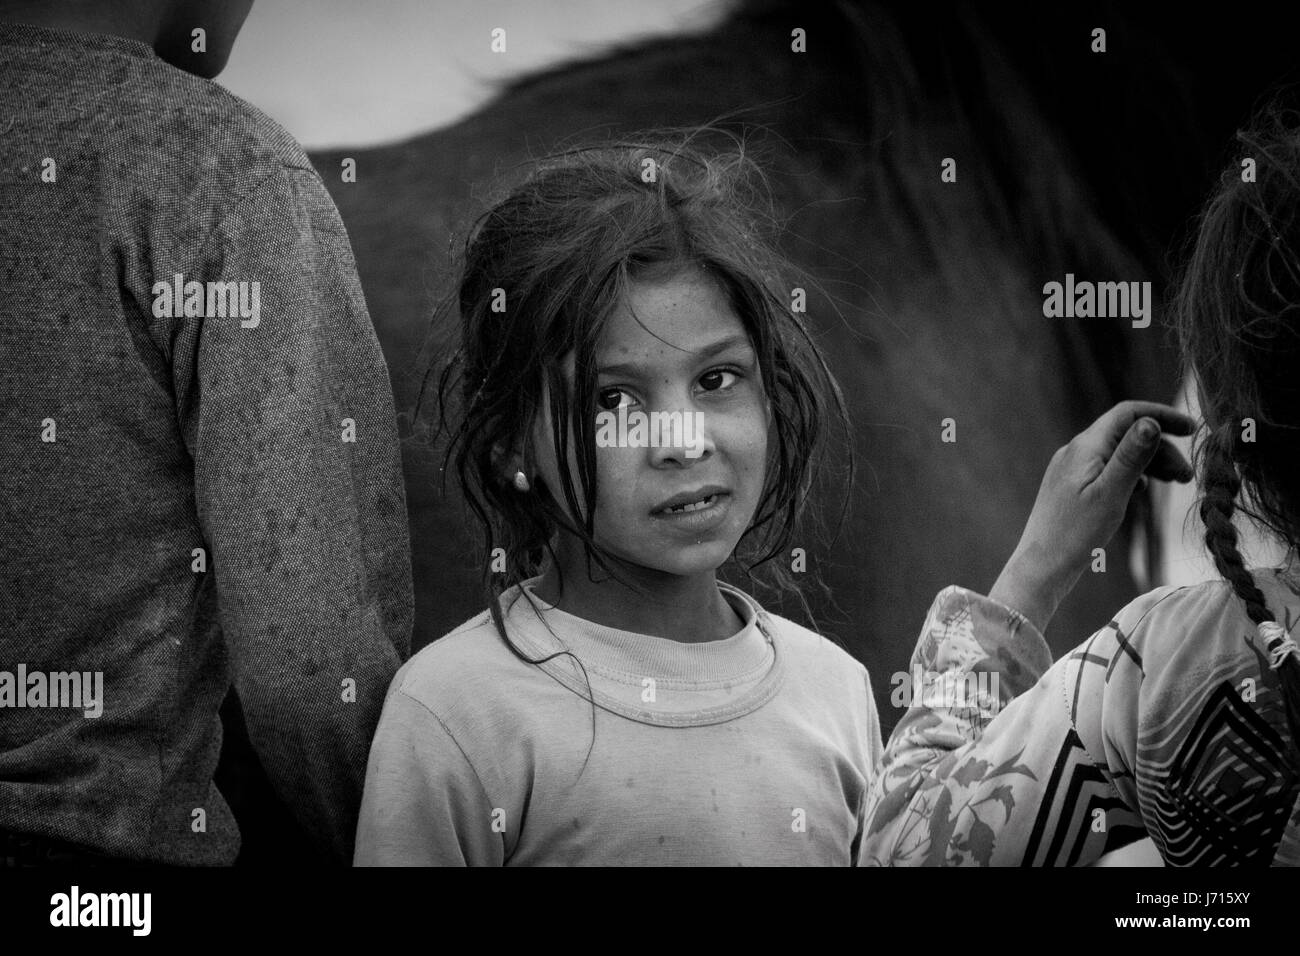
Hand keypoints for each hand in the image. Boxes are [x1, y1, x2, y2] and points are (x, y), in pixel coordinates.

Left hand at [989, 401, 1195, 631]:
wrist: (1042, 566)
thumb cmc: (1076, 533)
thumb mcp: (1111, 493)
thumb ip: (1131, 456)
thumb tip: (1150, 421)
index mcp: (1085, 446)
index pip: (1127, 413)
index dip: (1161, 415)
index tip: (1192, 430)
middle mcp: (1075, 451)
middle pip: (1126, 434)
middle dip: (1162, 448)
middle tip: (1189, 476)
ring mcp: (1072, 469)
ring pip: (1119, 453)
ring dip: (1150, 463)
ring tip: (1178, 482)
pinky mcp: (1072, 487)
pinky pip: (1108, 470)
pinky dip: (1132, 475)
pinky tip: (1143, 490)